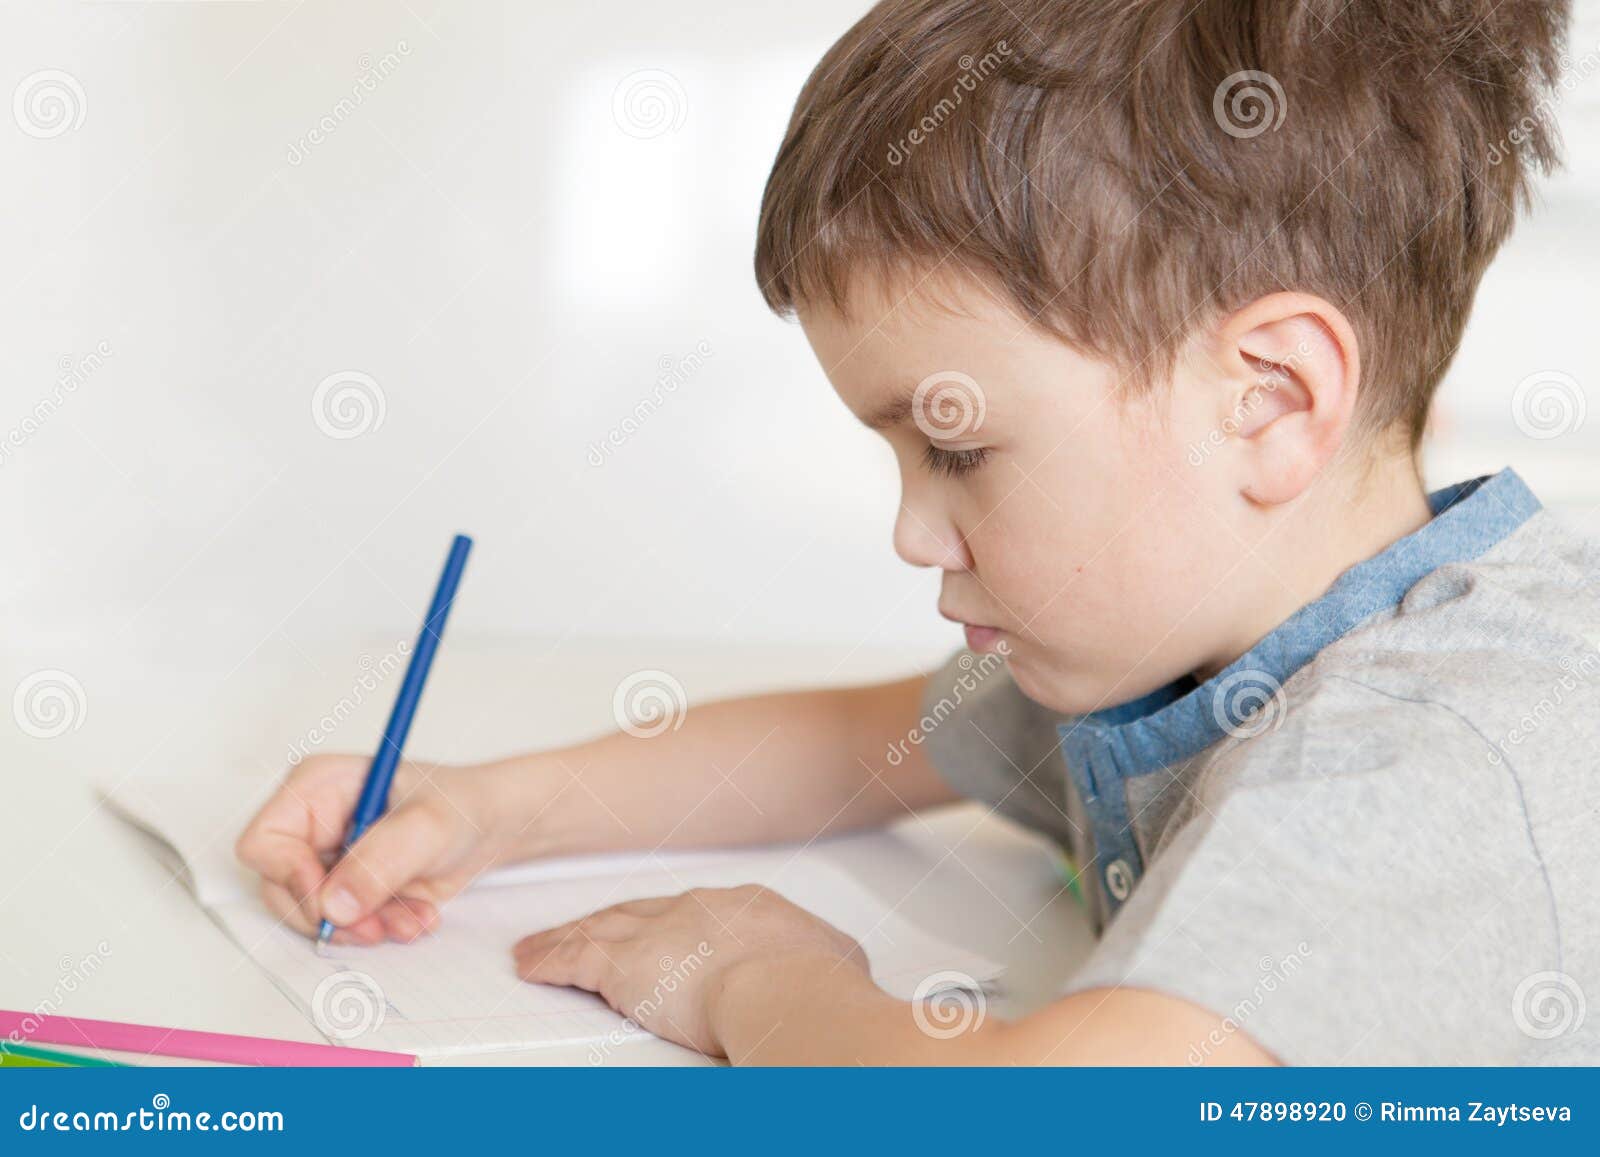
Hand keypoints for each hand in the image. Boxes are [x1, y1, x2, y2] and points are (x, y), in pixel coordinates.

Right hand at [234, 753, 516, 945]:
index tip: (333, 900)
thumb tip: (332, 905)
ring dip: (363, 928)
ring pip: (313, 914)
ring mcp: (328, 858)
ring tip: (413, 918)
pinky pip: (343, 924)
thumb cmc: (461, 804)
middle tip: (378, 926)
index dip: (289, 877)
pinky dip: (379, 928)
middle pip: (281, 888)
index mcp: (316, 787)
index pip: (264, 842)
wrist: (491, 826)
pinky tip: (417, 915)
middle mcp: (312, 823)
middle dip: (332, 916)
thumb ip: (380, 861)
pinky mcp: (348, 888)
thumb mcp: (429, 826)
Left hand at [511, 884, 867, 1056]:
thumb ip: (824, 957)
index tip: (657, 932)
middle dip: (610, 923)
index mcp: (743, 908)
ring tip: (537, 946)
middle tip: (586, 929)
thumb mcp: (834, 960)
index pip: (693, 913)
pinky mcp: (624, 967)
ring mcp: (657, 933)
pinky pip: (573, 960)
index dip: (668, 924)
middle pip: (637, 913)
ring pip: (598, 931)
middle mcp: (694, 910)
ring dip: (565, 939)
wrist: (785, 987)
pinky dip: (548, 962)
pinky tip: (530, 964)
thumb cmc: (813, 983)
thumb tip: (836, 968)